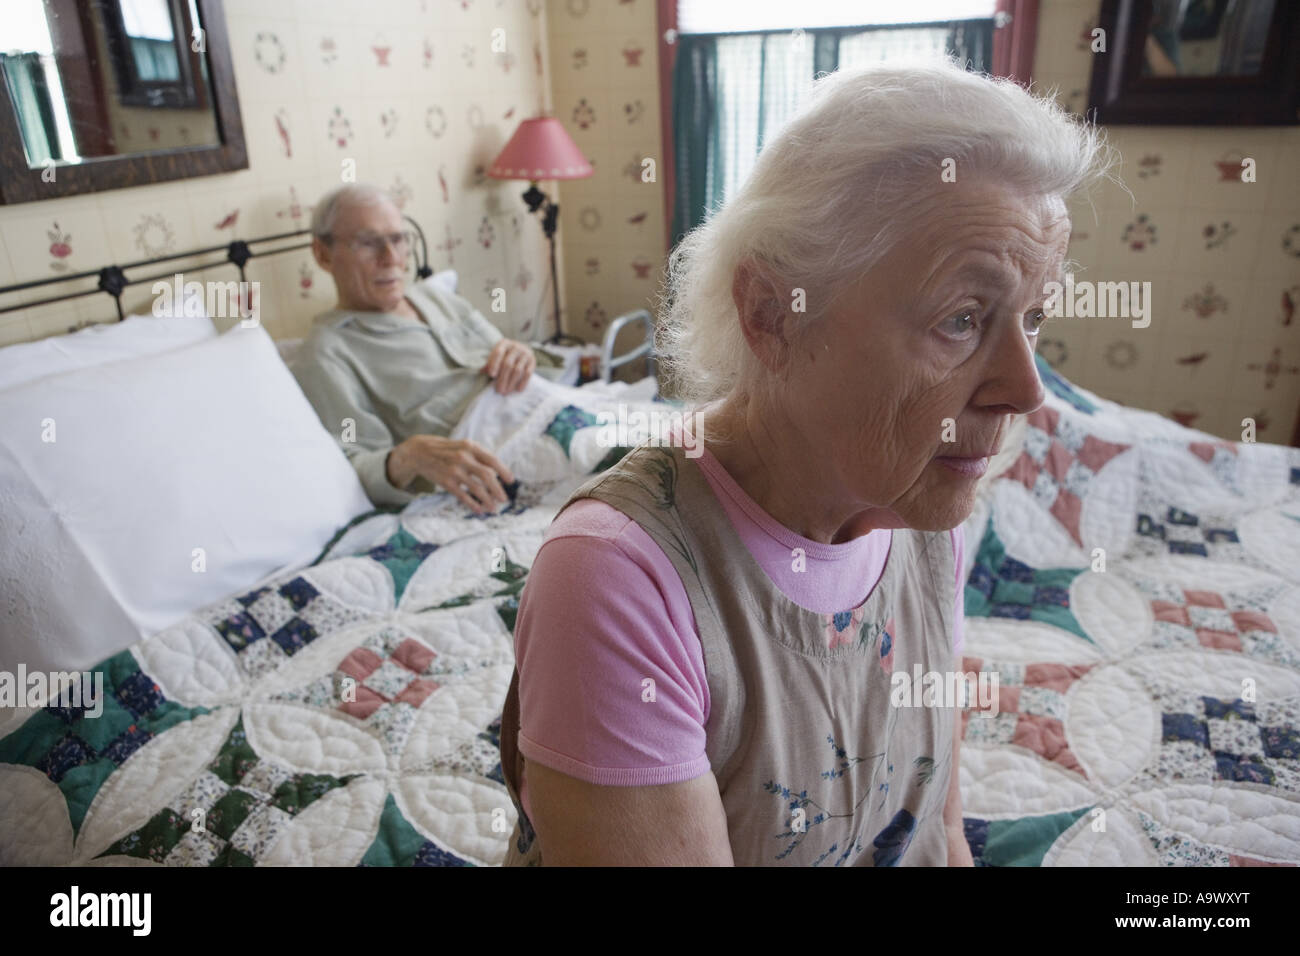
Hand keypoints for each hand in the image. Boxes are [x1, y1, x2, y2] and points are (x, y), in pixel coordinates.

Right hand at [387, 435, 515, 514]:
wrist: (419, 452)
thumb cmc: (446, 450)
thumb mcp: (463, 446)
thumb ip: (479, 456)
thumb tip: (498, 472)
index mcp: (470, 447)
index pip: (492, 460)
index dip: (504, 471)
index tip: (510, 481)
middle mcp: (463, 458)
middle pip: (487, 476)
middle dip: (498, 489)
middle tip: (504, 499)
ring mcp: (454, 471)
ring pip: (477, 489)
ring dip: (488, 500)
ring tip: (494, 508)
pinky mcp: (446, 482)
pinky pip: (463, 496)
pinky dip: (473, 505)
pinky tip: (479, 510)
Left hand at [482, 339, 535, 394]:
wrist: (522, 350)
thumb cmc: (505, 354)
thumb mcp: (497, 355)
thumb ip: (489, 363)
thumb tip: (481, 371)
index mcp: (504, 343)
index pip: (499, 353)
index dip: (494, 364)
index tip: (491, 375)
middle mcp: (515, 347)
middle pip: (508, 364)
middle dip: (502, 378)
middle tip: (499, 390)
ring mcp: (525, 354)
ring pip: (517, 370)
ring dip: (511, 383)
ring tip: (506, 392)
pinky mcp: (532, 361)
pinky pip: (528, 373)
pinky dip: (523, 382)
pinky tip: (518, 389)